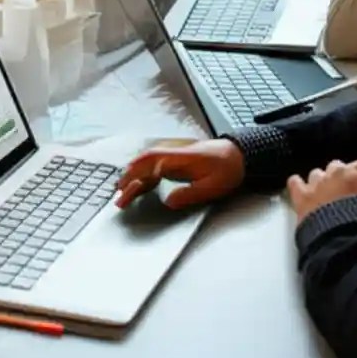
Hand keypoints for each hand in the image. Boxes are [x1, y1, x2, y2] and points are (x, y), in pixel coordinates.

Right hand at [115, 139, 245, 209]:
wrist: (237, 156)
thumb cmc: (226, 169)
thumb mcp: (211, 187)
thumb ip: (189, 194)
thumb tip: (167, 202)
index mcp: (178, 158)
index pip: (150, 162)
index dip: (135, 173)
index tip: (125, 186)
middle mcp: (171, 155)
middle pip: (142, 164)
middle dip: (129, 179)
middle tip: (118, 196)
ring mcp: (171, 158)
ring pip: (145, 166)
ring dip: (133, 179)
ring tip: (122, 194)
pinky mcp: (174, 162)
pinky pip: (153, 169)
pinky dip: (142, 178)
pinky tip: (138, 188)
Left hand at [287, 160, 356, 222]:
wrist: (352, 235)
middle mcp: (338, 172)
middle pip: (335, 168)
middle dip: (337, 179)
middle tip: (340, 194)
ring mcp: (318, 182)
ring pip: (316, 175)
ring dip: (319, 185)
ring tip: (323, 199)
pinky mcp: (302, 195)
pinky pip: (295, 183)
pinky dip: (297, 186)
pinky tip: (299, 191)